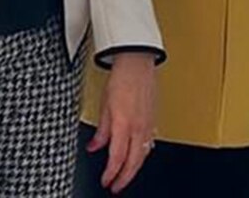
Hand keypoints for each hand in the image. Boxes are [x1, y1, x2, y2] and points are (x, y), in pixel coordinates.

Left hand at [88, 53, 156, 192]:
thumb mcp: (104, 106)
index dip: (111, 174)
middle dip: (124, 178)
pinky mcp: (153, 120)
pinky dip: (142, 155)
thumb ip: (101, 131)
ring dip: (134, 169)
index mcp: (124, 124)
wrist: (137, 62)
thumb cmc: (121, 78)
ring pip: (143, 155)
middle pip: (133, 162)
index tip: (105, 181)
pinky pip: (149, 144)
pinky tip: (138, 157)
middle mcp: (138, 127)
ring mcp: (148, 124)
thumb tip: (95, 146)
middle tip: (115, 186)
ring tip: (125, 176)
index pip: (117, 158)